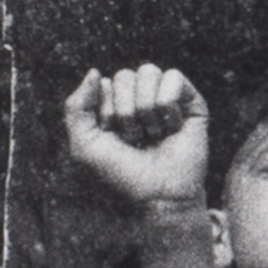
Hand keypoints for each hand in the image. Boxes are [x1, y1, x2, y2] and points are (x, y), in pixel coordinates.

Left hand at [64, 65, 211, 209]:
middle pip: (124, 75)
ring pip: (148, 72)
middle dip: (126, 112)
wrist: (159, 195)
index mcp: (114, 106)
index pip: (103, 84)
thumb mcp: (84, 145)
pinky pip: (173, 77)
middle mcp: (140, 99)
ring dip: (146, 109)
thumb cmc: (122, 174)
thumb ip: (76, 107)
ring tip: (154, 134)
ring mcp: (166, 98)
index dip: (106, 112)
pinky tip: (172, 127)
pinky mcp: (191, 102)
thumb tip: (95, 72)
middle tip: (136, 139)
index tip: (113, 138)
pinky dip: (167, 105)